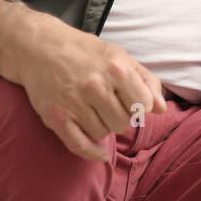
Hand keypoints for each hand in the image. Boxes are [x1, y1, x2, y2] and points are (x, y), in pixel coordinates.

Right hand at [0, 8, 168, 161]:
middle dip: (122, 118)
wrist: (39, 48)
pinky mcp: (56, 117)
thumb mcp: (120, 56)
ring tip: (96, 112)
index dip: (141, 107)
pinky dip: (93, 152)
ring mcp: (74, 103)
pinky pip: (80, 145)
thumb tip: (161, 109)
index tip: (132, 102)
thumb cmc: (85, 52)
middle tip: (111, 107)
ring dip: (104, 127)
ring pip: (103, 133)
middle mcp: (96, 86)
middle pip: (123, 122)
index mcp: (116, 69)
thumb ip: (145, 80)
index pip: (143, 105)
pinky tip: (101, 152)